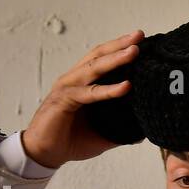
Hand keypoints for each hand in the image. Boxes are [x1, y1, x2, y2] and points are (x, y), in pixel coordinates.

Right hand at [21, 30, 143, 168]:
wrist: (45, 154)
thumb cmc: (72, 141)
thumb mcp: (104, 132)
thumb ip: (121, 127)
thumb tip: (143, 130)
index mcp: (83, 83)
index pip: (103, 60)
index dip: (120, 50)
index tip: (142, 41)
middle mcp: (75, 80)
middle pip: (98, 55)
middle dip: (120, 44)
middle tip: (140, 35)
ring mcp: (67, 88)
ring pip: (94, 68)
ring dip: (115, 59)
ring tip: (135, 51)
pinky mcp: (63, 101)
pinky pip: (89, 93)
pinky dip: (109, 90)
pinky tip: (126, 87)